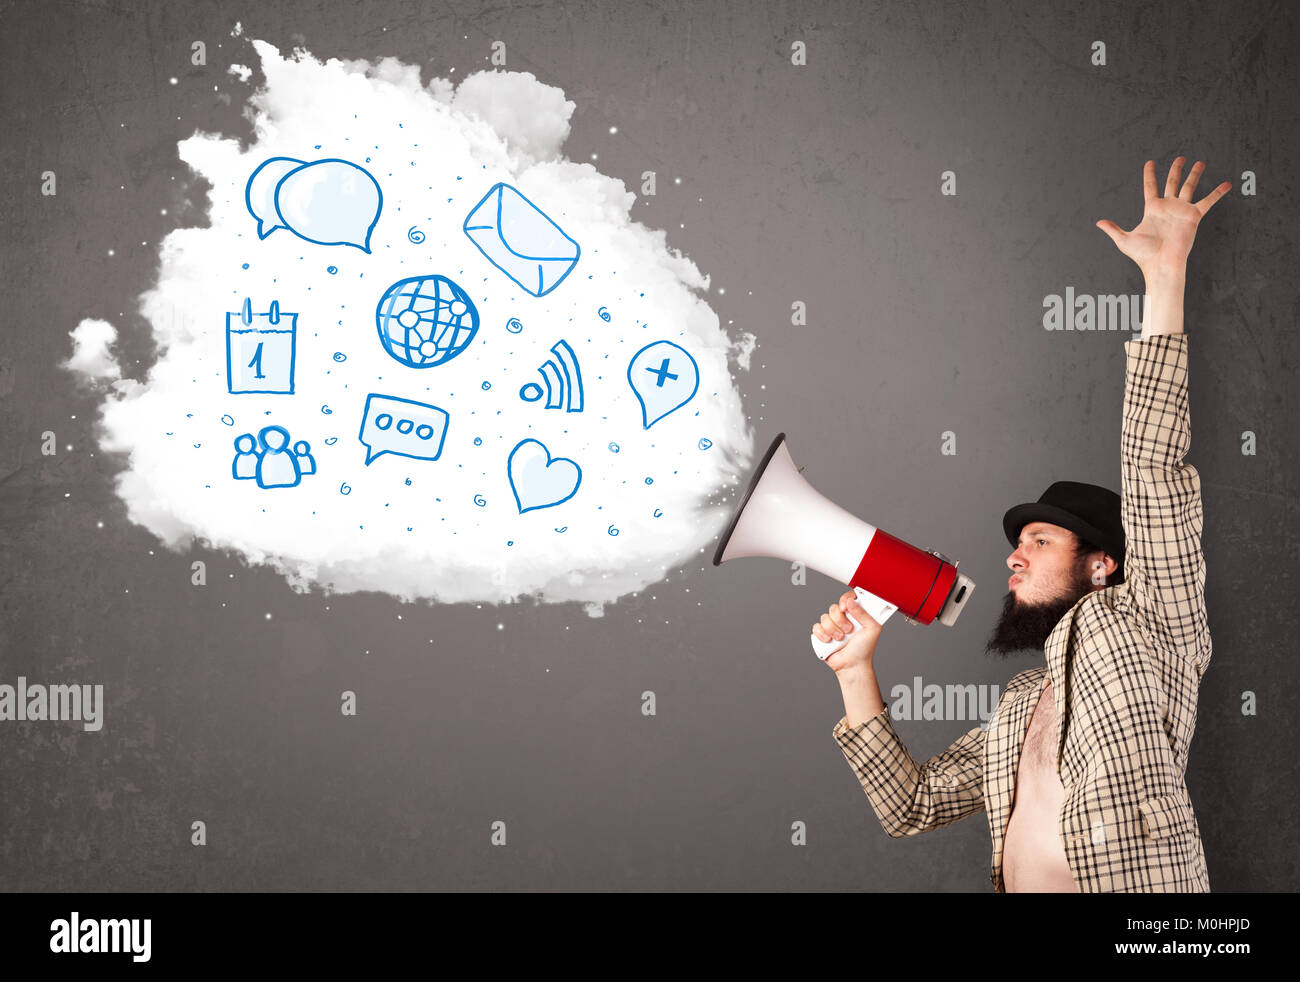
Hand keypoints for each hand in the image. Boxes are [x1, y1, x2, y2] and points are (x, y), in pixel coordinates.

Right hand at [813, 590, 883, 674]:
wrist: (852, 665)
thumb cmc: (864, 649)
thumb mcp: (872, 629)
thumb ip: (864, 613)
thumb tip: (851, 602)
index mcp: (855, 614)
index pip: (848, 598)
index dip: (844, 600)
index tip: (845, 608)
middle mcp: (843, 618)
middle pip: (834, 608)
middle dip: (840, 620)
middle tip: (848, 631)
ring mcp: (832, 626)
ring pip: (824, 617)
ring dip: (832, 630)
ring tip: (840, 639)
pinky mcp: (822, 634)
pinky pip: (816, 627)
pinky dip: (822, 634)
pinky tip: (830, 641)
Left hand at [1095, 157, 1229, 279]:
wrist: (1160, 264)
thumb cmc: (1143, 255)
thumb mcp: (1124, 239)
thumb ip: (1113, 229)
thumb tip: (1098, 222)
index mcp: (1152, 209)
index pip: (1150, 187)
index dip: (1149, 174)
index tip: (1150, 162)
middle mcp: (1168, 207)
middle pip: (1172, 182)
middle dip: (1176, 169)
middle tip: (1181, 157)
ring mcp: (1181, 210)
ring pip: (1189, 187)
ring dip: (1195, 174)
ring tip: (1200, 162)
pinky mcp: (1193, 216)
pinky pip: (1208, 202)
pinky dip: (1217, 193)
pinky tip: (1227, 184)